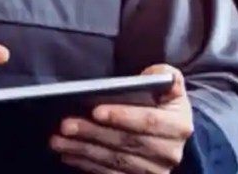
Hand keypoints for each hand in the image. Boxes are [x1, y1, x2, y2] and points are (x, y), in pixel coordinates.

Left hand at [51, 64, 193, 173]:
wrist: (171, 136)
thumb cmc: (163, 105)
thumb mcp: (170, 87)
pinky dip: (87, 165)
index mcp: (178, 125)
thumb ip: (165, 75)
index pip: (148, 121)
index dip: (122, 116)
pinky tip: (69, 154)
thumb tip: (153, 73)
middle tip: (66, 125)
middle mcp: (170, 152)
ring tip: (58, 140)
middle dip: (93, 133)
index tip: (95, 111)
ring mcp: (155, 171)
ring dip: (83, 150)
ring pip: (114, 161)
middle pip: (126, 142)